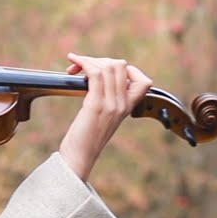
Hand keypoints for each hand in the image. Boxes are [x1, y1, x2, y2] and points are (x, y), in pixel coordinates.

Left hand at [58, 53, 153, 180]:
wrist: (78, 157)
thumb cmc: (84, 138)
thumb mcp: (102, 116)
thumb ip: (106, 100)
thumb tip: (95, 78)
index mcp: (127, 107)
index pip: (143, 80)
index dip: (124, 69)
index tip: (103, 72)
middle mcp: (123, 104)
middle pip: (121, 66)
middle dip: (99, 60)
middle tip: (80, 68)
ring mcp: (111, 104)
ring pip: (108, 66)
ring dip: (88, 60)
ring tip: (74, 66)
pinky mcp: (96, 105)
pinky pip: (95, 73)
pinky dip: (83, 62)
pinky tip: (73, 62)